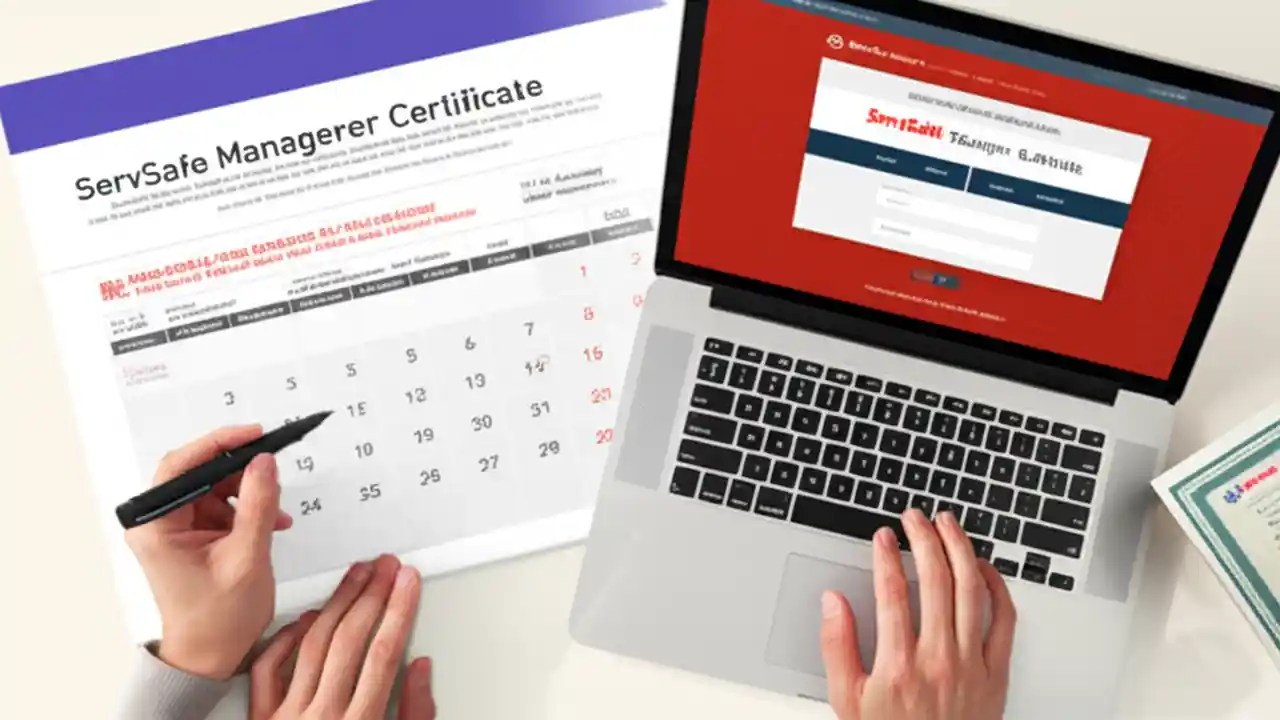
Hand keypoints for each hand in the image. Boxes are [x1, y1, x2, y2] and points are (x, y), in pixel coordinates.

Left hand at [124, 425, 292, 679]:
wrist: (210, 655)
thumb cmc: (217, 620)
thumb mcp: (246, 558)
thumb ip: (258, 505)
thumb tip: (265, 462)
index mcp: (156, 528)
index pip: (181, 466)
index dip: (219, 444)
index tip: (254, 434)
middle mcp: (159, 523)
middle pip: (200, 473)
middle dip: (240, 472)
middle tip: (272, 469)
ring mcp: (176, 528)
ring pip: (216, 487)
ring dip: (249, 493)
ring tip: (275, 514)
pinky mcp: (193, 535)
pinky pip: (223, 505)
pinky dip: (249, 509)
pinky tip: (271, 522)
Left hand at [250, 555, 434, 719]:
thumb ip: (414, 713)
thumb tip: (421, 668)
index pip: (384, 654)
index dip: (399, 611)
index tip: (408, 582)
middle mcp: (320, 717)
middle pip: (350, 641)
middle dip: (373, 595)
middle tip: (385, 567)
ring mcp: (286, 716)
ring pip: (313, 644)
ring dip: (338, 603)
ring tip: (355, 577)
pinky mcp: (261, 718)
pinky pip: (269, 668)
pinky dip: (287, 637)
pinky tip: (307, 616)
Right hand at [820, 509, 1016, 719]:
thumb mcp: (846, 699)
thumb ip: (837, 646)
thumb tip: (833, 601)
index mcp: (898, 666)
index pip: (892, 592)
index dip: (886, 555)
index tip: (882, 536)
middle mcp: (938, 660)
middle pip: (935, 580)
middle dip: (923, 538)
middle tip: (914, 518)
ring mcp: (972, 665)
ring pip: (972, 590)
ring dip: (960, 549)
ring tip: (948, 525)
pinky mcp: (997, 673)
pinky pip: (1004, 619)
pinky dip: (996, 586)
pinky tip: (982, 566)